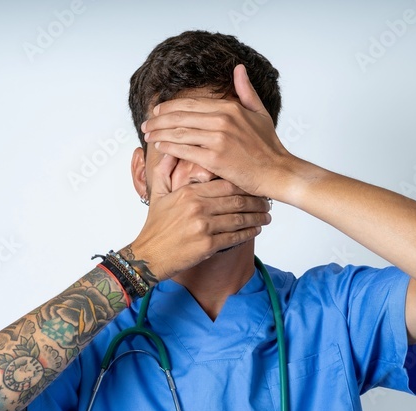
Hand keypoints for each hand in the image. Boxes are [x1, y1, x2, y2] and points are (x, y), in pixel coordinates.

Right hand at [124, 150, 271, 281]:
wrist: (148, 256)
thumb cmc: (154, 227)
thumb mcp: (156, 195)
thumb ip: (164, 171)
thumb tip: (168, 150)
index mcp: (189, 193)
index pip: (224, 183)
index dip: (244, 184)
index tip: (254, 185)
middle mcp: (198, 208)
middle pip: (236, 200)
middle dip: (256, 201)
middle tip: (267, 201)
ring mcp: (203, 227)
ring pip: (239, 218)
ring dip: (256, 217)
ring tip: (266, 216)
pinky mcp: (207, 246)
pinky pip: (234, 237)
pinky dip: (248, 233)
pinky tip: (256, 230)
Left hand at [139, 64, 293, 197]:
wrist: (278, 172)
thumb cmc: (269, 146)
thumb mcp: (260, 113)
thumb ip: (246, 91)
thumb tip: (239, 68)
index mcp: (230, 108)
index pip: (191, 103)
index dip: (169, 107)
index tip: (156, 112)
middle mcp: (222, 120)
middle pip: (180, 116)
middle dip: (158, 120)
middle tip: (145, 124)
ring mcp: (218, 139)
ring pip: (179, 131)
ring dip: (158, 132)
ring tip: (147, 135)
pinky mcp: (215, 159)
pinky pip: (184, 150)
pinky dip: (168, 147)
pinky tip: (159, 146)